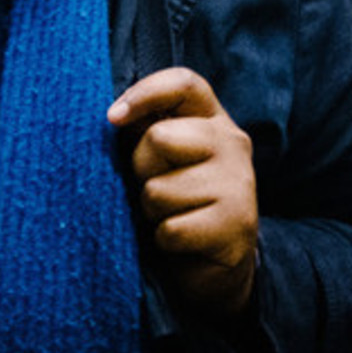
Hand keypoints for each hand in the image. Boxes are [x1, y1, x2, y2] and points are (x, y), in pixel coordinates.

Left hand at [108, 67, 258, 316]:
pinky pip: (171, 229)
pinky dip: (165, 241)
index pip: (184, 84)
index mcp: (214, 121)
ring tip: (173, 217)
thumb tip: (112, 116)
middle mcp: (233, 144)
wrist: (217, 268)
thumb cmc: (179, 205)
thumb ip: (147, 132)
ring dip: (153, 212)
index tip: (112, 118)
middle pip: (158, 137)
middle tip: (158, 190)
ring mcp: (240, 183)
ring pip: (159, 190)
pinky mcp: (237, 223)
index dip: (144, 92)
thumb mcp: (164, 162)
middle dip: (142, 170)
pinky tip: (183, 242)